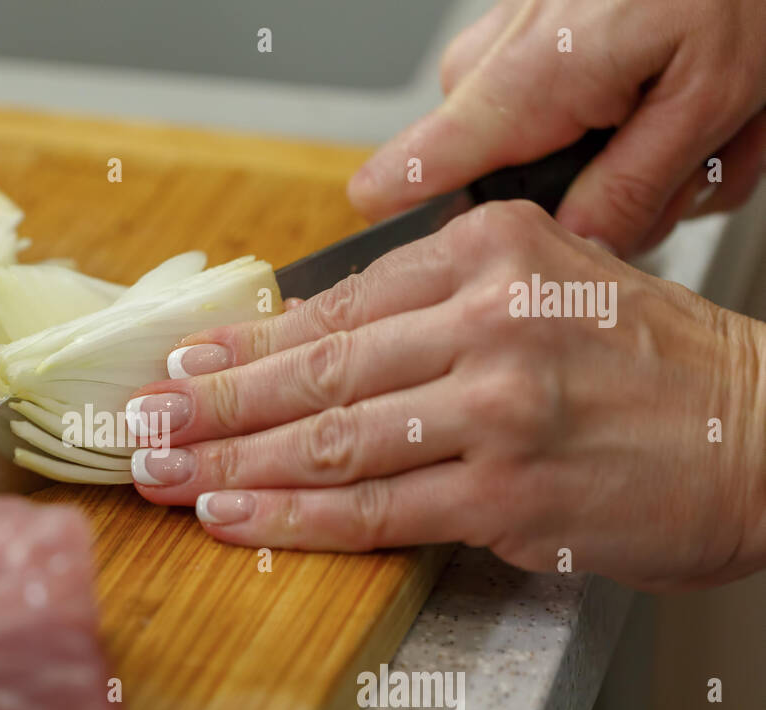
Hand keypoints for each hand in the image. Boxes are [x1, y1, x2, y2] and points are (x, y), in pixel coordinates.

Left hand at [127, 201, 765, 591]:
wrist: (764, 431)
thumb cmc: (647, 366)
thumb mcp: (546, 290)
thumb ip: (433, 310)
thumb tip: (307, 348)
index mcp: (490, 254)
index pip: (335, 309)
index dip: (245, 350)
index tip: (181, 371)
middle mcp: (491, 318)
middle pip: (318, 371)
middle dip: (215, 408)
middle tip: (144, 427)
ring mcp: (500, 406)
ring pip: (333, 441)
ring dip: (234, 465)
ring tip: (167, 478)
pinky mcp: (511, 491)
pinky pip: (376, 510)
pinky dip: (294, 518)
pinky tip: (238, 518)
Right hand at [348, 0, 765, 256]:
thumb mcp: (710, 95)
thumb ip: (631, 190)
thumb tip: (576, 252)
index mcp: (521, 82)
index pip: (399, 182)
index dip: (418, 241)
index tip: (462, 270)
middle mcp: (493, 63)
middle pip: (505, 192)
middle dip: (601, 198)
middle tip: (679, 174)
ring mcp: (507, 49)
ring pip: (547, 157)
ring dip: (636, 159)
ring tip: (702, 127)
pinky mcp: (532, 39)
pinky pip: (563, 112)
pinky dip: (632, 116)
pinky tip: (681, 94)